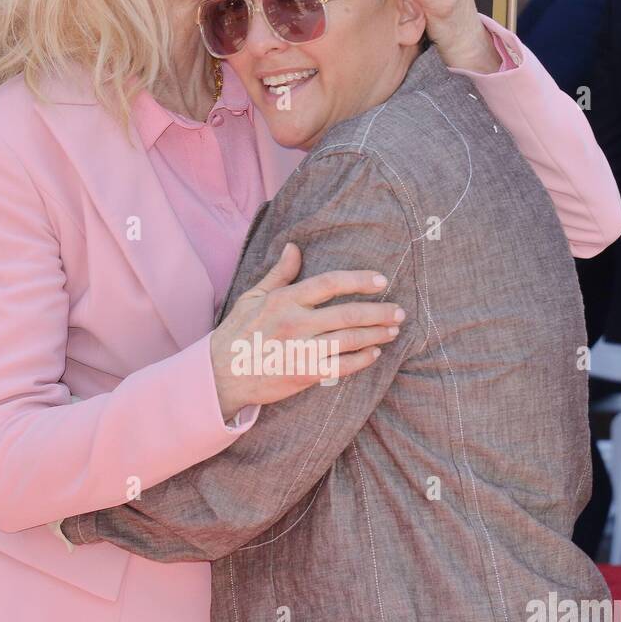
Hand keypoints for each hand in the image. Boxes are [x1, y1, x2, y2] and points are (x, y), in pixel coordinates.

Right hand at [210, 242, 405, 418]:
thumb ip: (278, 274)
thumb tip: (294, 246)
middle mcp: (295, 323)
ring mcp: (301, 350)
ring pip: (349, 340)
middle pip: (348, 314)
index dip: (359, 280)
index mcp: (284, 300)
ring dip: (376, 334)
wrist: (221, 375)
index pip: (330, 283)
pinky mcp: (304, 374)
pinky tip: (375, 353)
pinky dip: (362, 359)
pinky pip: (341, 366)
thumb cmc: (237, 333)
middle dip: (379, 312)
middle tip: (399, 311)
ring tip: (393, 330)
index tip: (381, 281)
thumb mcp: (252, 297)